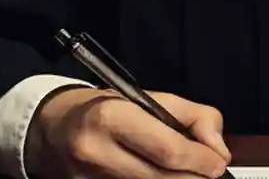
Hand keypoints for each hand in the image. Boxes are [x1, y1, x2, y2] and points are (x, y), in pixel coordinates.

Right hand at [27, 86, 232, 178]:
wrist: (50, 128)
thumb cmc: (104, 109)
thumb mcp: (149, 98)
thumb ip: (193, 116)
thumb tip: (218, 148)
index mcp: (113, 117)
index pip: (169, 150)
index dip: (201, 161)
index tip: (218, 163)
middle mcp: (97, 151)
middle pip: (162, 178)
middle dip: (193, 177)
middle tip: (208, 171)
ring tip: (185, 172)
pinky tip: (161, 176)